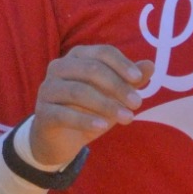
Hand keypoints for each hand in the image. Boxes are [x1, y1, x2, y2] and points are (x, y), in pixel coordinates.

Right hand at [31, 45, 155, 166]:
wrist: (60, 140)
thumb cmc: (89, 111)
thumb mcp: (113, 96)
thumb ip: (129, 81)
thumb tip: (150, 65)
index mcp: (77, 57)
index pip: (102, 52)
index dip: (122, 64)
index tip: (138, 79)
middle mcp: (59, 67)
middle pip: (91, 70)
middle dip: (118, 86)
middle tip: (137, 103)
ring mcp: (48, 89)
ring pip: (78, 91)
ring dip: (106, 105)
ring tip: (127, 118)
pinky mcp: (43, 113)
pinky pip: (64, 114)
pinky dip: (85, 120)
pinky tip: (103, 127)